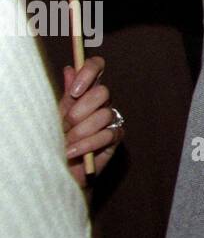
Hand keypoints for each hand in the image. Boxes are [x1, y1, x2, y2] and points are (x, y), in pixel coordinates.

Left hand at [59, 57, 120, 185]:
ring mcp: (110, 119)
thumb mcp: (55, 115)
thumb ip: (66, 94)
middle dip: (81, 110)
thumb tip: (69, 68)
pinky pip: (108, 135)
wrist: (57, 169)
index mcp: (85, 91)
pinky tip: (72, 152)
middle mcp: (100, 102)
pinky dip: (87, 144)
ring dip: (81, 131)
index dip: (90, 72)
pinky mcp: (115, 137)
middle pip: (103, 92)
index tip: (75, 91)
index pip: (96, 67)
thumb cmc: (53, 140)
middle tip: (66, 125)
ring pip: (104, 115)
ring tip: (66, 143)